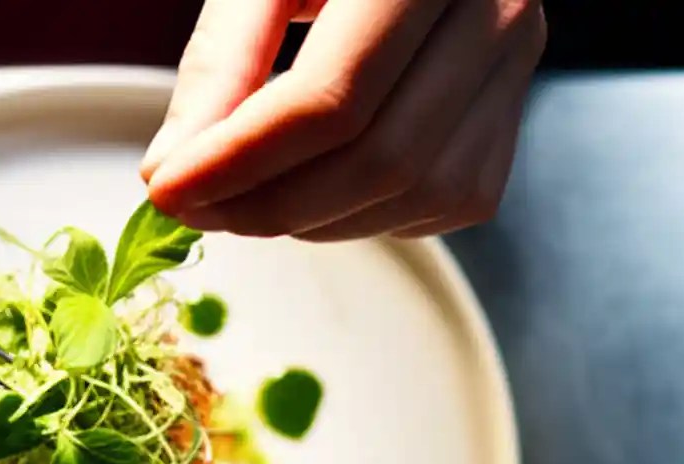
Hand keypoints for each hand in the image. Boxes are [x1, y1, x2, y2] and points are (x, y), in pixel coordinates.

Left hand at [142, 0, 545, 240]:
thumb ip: (218, 64)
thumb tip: (170, 172)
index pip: (330, 101)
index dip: (240, 162)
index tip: (167, 190)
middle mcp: (494, 13)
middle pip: (378, 161)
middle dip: (269, 206)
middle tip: (196, 209)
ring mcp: (516, 66)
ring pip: (416, 194)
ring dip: (315, 222)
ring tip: (243, 199)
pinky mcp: (513, 111)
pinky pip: (444, 202)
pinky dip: (367, 217)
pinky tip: (312, 191)